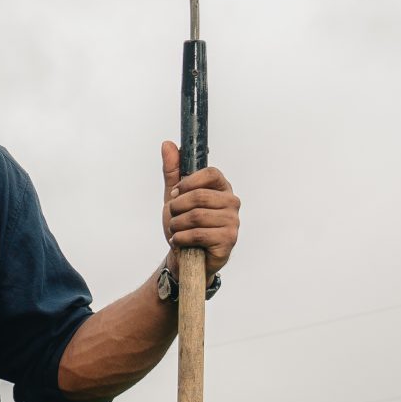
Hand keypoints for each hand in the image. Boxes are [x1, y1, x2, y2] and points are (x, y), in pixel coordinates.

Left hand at [160, 143, 239, 274]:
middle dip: (177, 208)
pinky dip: (180, 238)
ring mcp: (233, 222)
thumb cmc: (183, 224)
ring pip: (196, 216)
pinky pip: (198, 234)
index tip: (175, 194)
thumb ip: (173, 171)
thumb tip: (167, 144)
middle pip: (199, 196)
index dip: (188, 182)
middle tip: (172, 216)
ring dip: (177, 224)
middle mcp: (232, 202)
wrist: (184, 258)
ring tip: (175, 230)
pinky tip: (178, 241)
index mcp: (222, 188)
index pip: (211, 173)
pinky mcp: (228, 240)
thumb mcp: (174, 196)